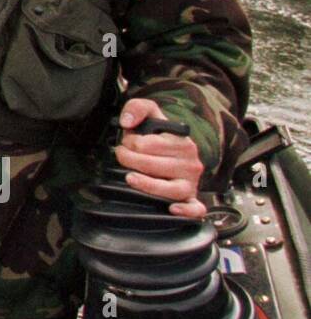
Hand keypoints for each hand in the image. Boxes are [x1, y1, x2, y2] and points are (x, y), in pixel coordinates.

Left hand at [114, 98, 205, 218]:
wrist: (177, 152)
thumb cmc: (161, 135)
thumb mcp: (152, 113)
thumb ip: (137, 108)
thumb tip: (127, 122)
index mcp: (182, 142)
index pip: (147, 144)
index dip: (129, 143)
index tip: (127, 143)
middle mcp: (190, 163)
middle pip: (152, 166)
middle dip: (130, 160)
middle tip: (124, 157)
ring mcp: (191, 182)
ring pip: (170, 189)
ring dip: (146, 184)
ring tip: (130, 177)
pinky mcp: (191, 198)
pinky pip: (195, 208)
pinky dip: (186, 210)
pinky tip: (171, 208)